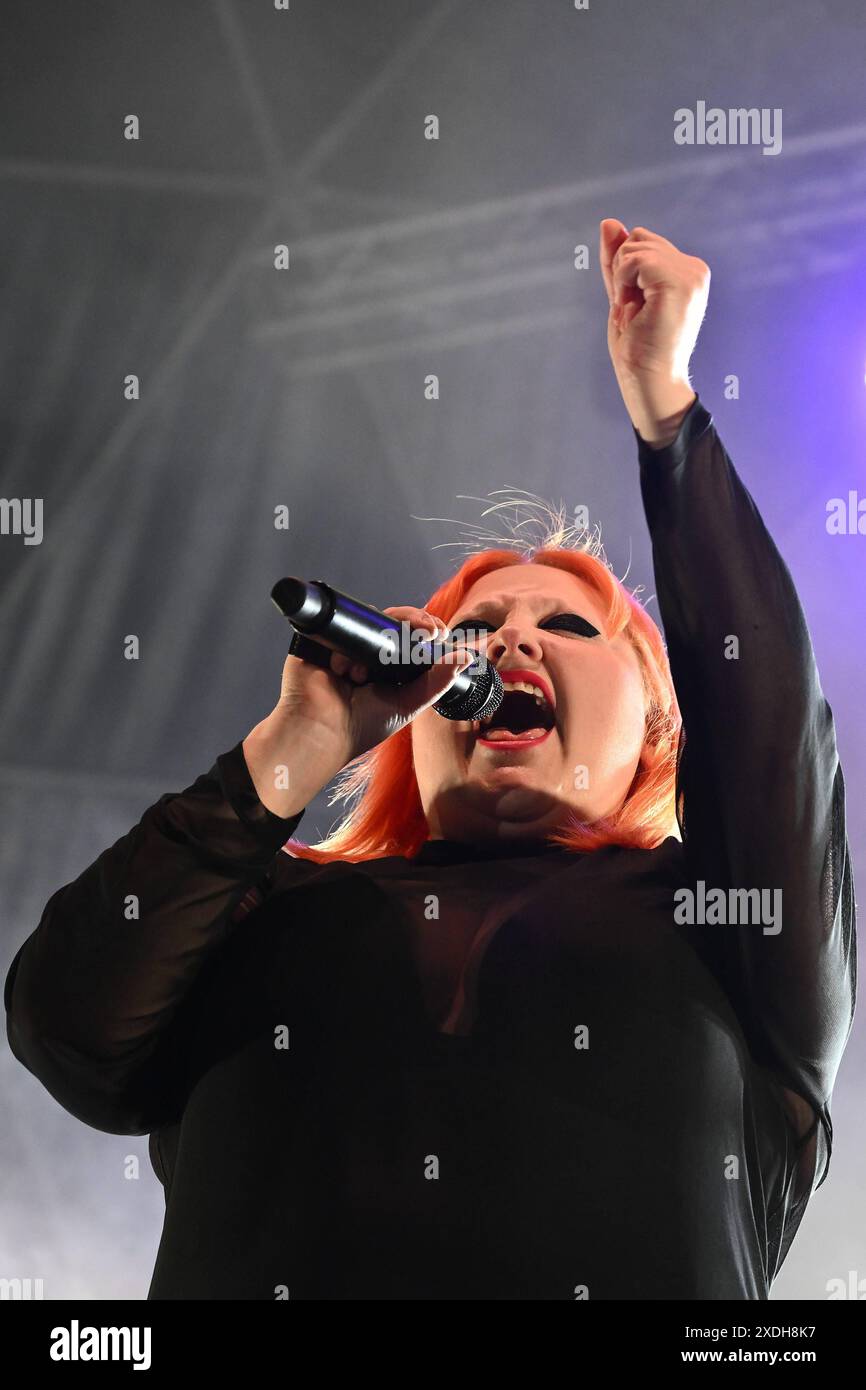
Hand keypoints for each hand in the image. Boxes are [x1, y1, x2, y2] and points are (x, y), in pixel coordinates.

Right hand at [243, 607, 473, 816]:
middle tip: (427, 630)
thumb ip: (437, 681)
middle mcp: (367, 652)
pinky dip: (347, 646)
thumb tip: (465, 657)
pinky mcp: (320, 639)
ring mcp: (344, 643)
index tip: (439, 631)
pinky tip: (347, 669)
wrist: (322, 732)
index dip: (425, 629)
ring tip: (370, 672)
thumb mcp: (409, 703)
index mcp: (388, 666)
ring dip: (379, 636)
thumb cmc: (362, 726)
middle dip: (412, 622)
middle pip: (393, 621)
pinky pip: (341, 626)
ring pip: (369, 619)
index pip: (411, 636)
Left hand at [599, 218, 708, 444]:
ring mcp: (692, 274)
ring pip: (635, 246)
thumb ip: (618, 260)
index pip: (642, 241)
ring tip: (635, 312)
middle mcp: (696, 270)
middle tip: (633, 311)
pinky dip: (623, 282)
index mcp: (687, 272)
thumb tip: (609, 222)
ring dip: (621, 280)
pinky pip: (635, 258)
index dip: (624, 270)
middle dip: (622, 272)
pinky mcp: (680, 282)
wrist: (647, 381)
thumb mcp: (623, 294)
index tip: (632, 306)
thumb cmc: (636, 348)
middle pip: (638, 238)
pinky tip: (633, 307)